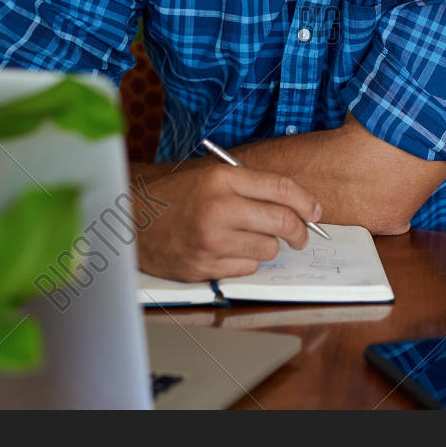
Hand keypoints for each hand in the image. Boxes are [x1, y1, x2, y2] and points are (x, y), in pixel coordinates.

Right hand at [134, 161, 322, 281]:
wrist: (131, 220)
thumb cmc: (175, 197)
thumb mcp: (211, 177)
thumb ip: (251, 187)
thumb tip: (297, 205)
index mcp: (222, 179)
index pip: (281, 188)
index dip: (306, 202)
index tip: (315, 212)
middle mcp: (218, 209)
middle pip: (283, 222)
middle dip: (300, 231)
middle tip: (300, 234)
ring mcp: (211, 241)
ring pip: (268, 250)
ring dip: (266, 246)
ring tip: (247, 238)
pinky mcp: (203, 267)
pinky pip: (246, 269)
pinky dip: (244, 262)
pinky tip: (226, 251)